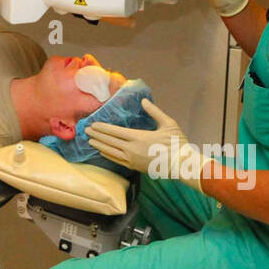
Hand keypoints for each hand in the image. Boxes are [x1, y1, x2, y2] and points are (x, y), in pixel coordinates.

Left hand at [86, 98, 210, 191]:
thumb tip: (143, 101)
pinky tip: (103, 152)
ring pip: (111, 152)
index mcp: (138, 137)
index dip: (102, 128)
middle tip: (86, 131)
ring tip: (90, 141)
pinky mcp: (135, 167)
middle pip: (109, 141)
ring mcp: (132, 160)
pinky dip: (108, 156)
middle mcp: (131, 149)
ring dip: (99, 146)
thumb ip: (154, 111)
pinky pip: (117, 161)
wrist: (181, 164)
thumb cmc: (177, 143)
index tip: (93, 125)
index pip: (115, 132)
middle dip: (97, 136)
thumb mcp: (168, 123)